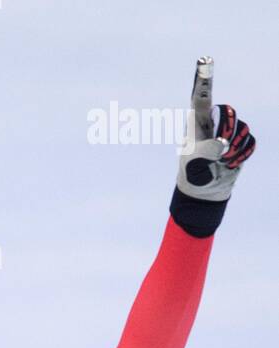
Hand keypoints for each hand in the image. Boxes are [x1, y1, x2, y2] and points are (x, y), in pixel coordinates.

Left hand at [177, 57, 254, 201]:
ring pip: (241, 128)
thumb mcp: (195, 163)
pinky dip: (241, 156)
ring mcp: (229, 130)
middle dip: (226, 131)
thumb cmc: (194, 173)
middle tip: (219, 148)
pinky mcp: (240, 141)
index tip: (204, 61)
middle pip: (228, 112)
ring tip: (221, 160)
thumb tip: (222, 143)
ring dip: (233, 149)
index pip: (200, 97)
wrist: (205, 191)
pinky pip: (249, 141)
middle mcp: (213, 121)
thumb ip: (207, 150)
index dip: (203, 79)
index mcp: (196, 121)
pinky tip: (229, 163)